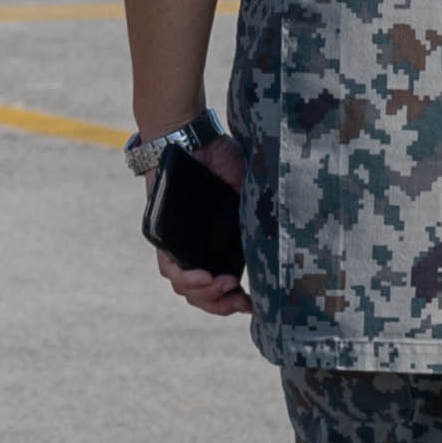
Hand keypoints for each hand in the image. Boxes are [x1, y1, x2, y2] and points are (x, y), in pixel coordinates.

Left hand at [154, 130, 249, 320]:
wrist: (192, 136)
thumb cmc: (221, 159)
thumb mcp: (247, 192)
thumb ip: (256, 216)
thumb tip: (280, 241)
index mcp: (218, 245)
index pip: (222, 287)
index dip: (235, 303)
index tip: (252, 306)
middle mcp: (197, 249)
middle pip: (202, 295)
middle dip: (220, 304)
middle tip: (237, 299)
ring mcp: (178, 244)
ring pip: (184, 286)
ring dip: (204, 295)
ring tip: (222, 285)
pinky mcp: (161, 234)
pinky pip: (167, 265)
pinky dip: (184, 277)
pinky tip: (201, 277)